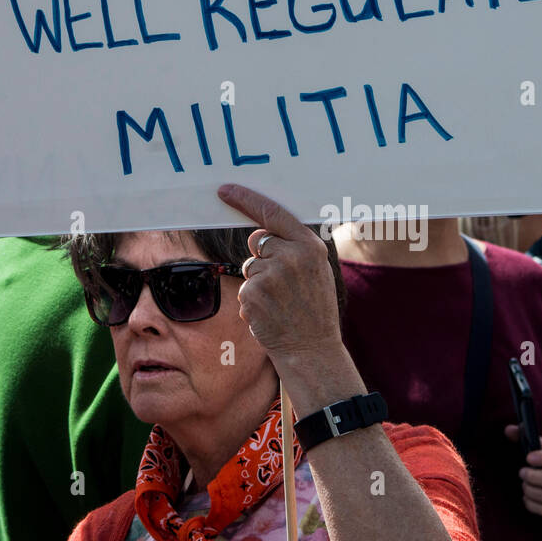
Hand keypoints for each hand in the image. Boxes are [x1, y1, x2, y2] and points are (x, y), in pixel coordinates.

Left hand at [218, 184, 343, 367]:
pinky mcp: (253, 294)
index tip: (225, 190)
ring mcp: (270, 275)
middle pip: (258, 240)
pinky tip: (270, 314)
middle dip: (263, 256)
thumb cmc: (314, 309)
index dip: (246, 199)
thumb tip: (261, 230)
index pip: (272, 213)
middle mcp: (290, 256)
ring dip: (258, 281)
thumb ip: (295, 246)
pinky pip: (244, 287)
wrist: (312, 350)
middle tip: (284, 283)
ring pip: (250, 266)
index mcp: (309, 246)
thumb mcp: (317, 269)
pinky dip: (253, 300)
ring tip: (280, 302)